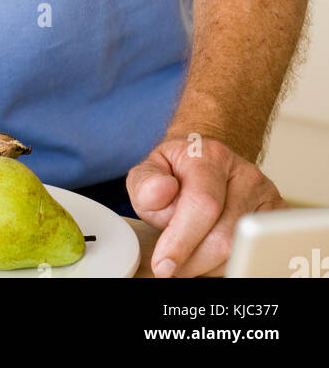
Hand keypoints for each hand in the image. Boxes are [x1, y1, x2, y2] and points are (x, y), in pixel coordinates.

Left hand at [127, 136, 286, 277]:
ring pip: (240, 251)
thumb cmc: (177, 173)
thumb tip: (160, 191)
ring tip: (192, 255)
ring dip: (210, 266)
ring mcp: (267, 196)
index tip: (164, 265)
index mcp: (211, 156)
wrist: (206, 163)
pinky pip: (255, 254)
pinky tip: (212, 260)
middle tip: (174, 267)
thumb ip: (145, 182)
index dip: (182, 240)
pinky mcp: (278, 217)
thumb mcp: (150, 171)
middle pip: (224, 236)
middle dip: (193, 261)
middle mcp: (245, 174)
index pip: (203, 204)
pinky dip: (230, 265)